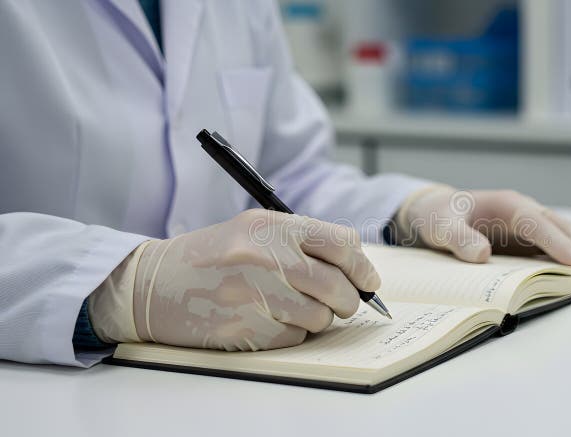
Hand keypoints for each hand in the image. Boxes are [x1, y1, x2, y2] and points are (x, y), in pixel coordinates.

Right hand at [90, 209, 379, 350]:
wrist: (154, 283)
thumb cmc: (213, 256)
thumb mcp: (255, 230)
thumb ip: (304, 242)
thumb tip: (358, 270)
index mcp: (271, 226)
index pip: (342, 243)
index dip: (363, 266)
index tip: (369, 281)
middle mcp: (265, 257)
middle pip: (338, 285)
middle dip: (349, 300)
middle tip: (342, 303)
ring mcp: (254, 295)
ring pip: (321, 317)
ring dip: (317, 318)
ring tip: (291, 307)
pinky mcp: (244, 329)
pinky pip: (294, 338)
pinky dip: (291, 333)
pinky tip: (266, 319)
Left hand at [393, 187, 570, 277]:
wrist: (434, 213)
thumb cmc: (438, 217)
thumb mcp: (440, 226)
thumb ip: (457, 239)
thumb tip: (481, 255)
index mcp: (508, 204)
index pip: (540, 224)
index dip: (560, 244)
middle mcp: (524, 212)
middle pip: (561, 227)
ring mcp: (528, 227)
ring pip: (563, 236)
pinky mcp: (526, 240)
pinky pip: (553, 248)